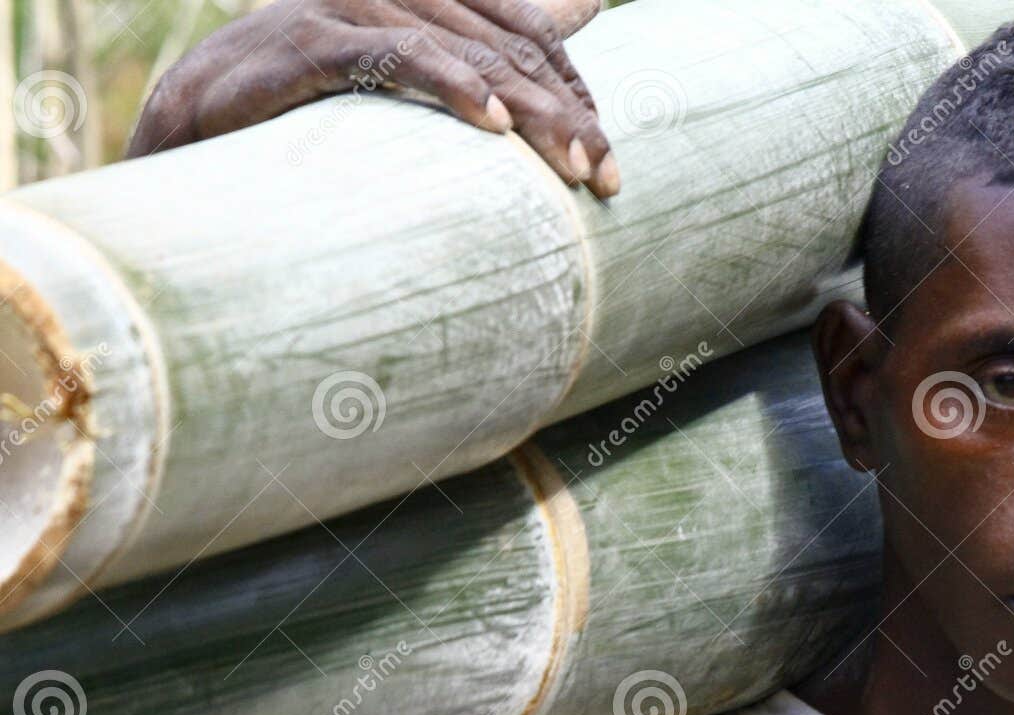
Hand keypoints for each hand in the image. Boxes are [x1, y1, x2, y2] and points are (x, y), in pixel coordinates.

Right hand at [127, 0, 617, 197]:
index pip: (516, 25)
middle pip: (496, 42)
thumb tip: (582, 3)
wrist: (185, 157)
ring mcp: (333, 11)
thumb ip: (489, 43)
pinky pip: (381, 54)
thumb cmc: (300, 128)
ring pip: (454, 48)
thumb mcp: (408, 89)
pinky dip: (440, 83)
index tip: (606, 155)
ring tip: (570, 166)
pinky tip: (489, 123)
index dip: (570, 84)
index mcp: (410, 0)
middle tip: (605, 177)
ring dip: (522, 110)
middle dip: (561, 112)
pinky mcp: (295, 46)